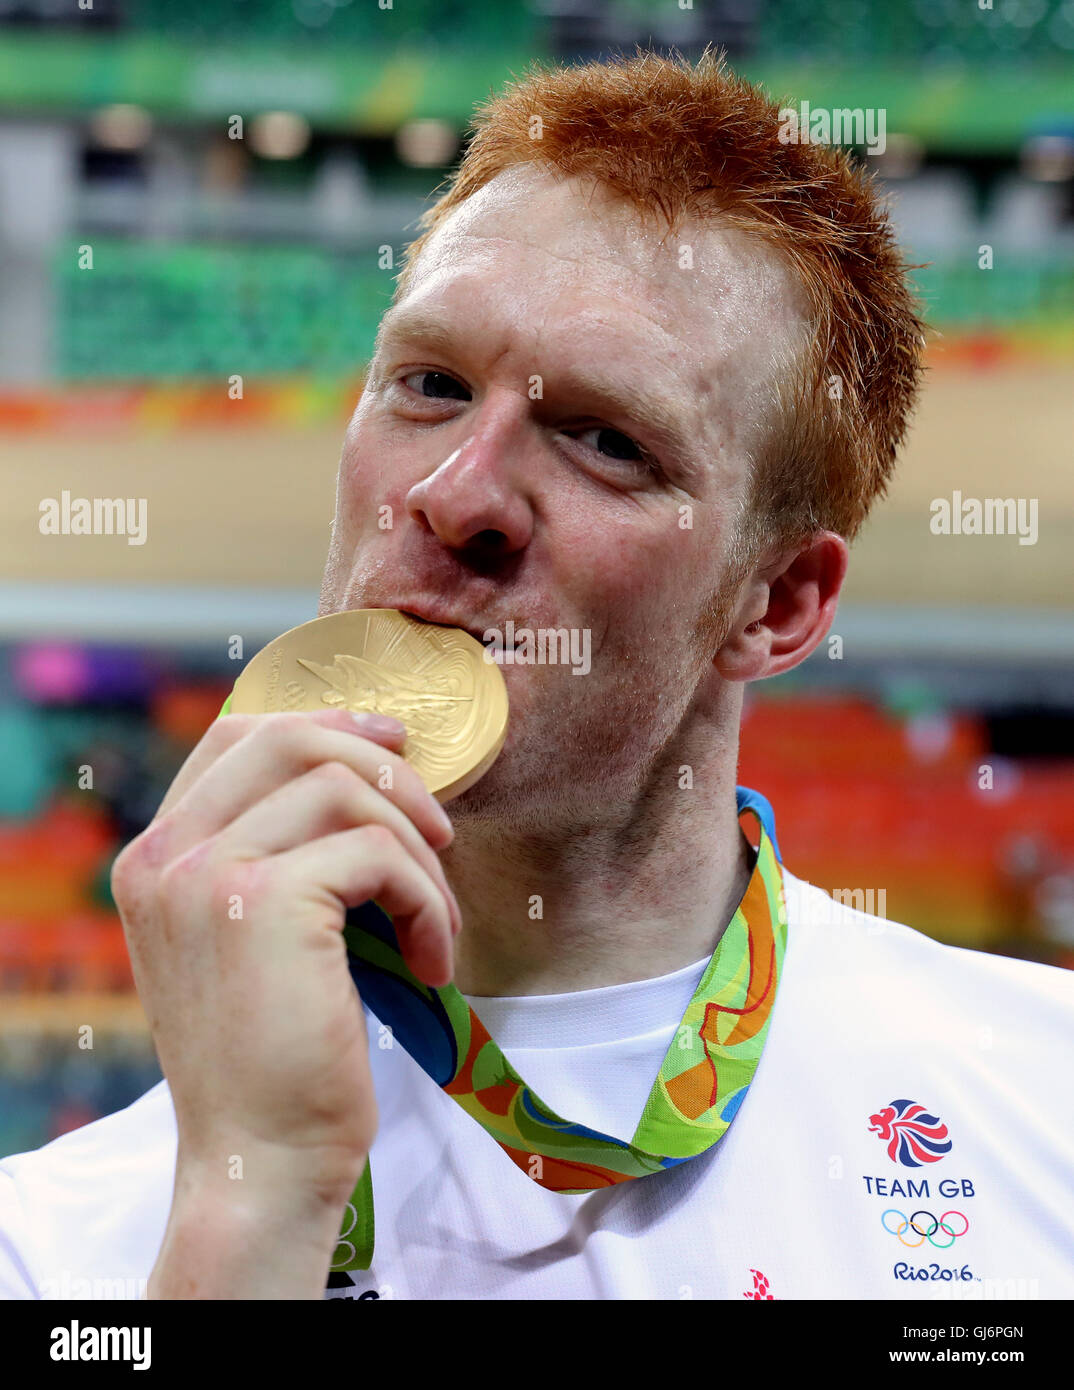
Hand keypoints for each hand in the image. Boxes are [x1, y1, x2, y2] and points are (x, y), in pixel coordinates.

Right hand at [111, 708, 459, 1294]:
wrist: (260, 1157)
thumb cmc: (275, 1054)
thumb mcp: (251, 939)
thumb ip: (274, 857)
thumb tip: (370, 776)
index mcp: (156, 858)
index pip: (237, 737)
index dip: (324, 725)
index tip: (394, 743)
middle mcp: (167, 856)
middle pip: (291, 741)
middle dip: (384, 770)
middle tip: (439, 828)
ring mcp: (207, 874)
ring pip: (348, 794)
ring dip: (418, 854)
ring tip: (435, 924)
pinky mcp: (264, 903)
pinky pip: (380, 855)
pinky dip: (426, 900)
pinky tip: (432, 960)